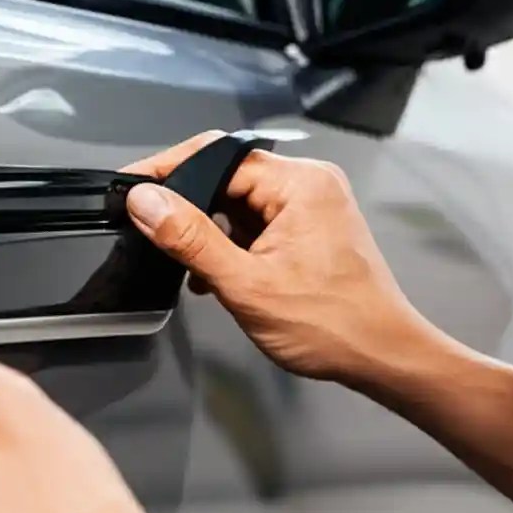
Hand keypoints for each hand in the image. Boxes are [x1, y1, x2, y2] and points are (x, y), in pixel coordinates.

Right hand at [123, 131, 435, 382]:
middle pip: (227, 176)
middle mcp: (309, 183)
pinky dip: (230, 242)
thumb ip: (189, 238)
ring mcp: (312, 206)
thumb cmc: (328, 324)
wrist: (383, 357)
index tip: (130, 189)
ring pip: (239, 201)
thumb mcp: (244, 283)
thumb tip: (143, 201)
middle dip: (187, 203)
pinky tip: (213, 274)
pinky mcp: (310, 229)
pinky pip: (257, 222)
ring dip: (208, 229)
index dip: (169, 169)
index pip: (217, 156)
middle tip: (148, 228)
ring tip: (186, 263)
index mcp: (299, 183)